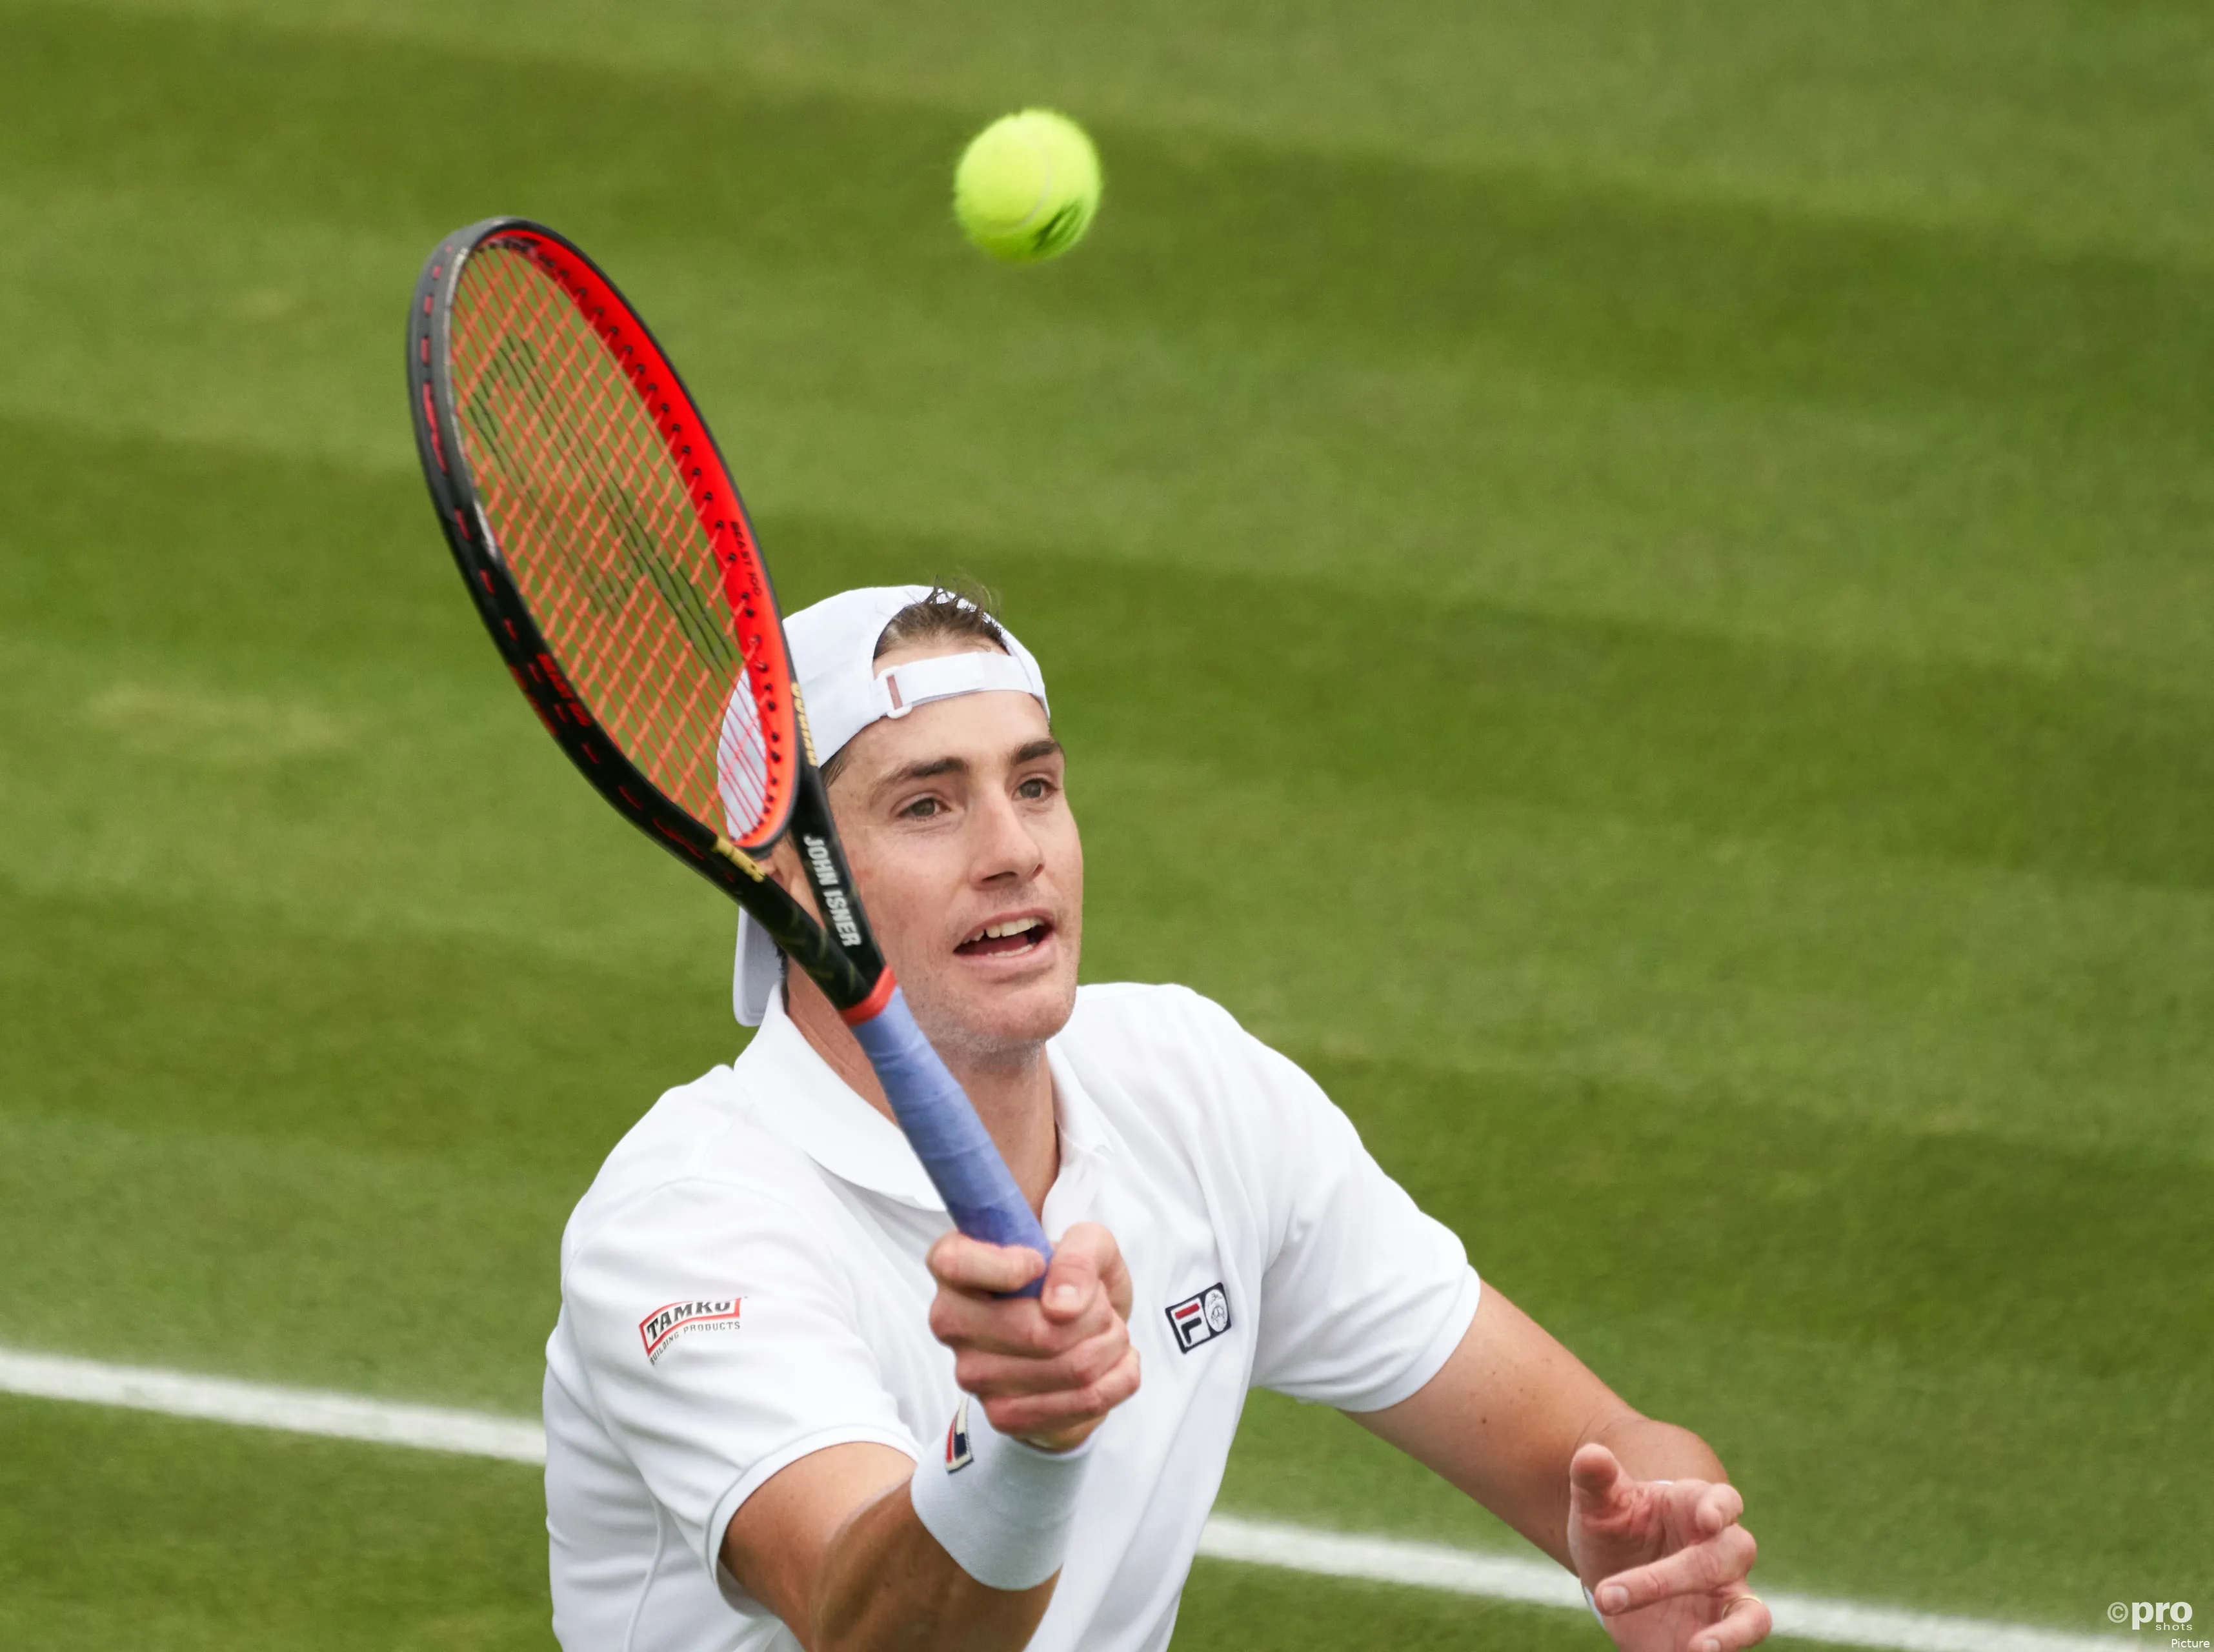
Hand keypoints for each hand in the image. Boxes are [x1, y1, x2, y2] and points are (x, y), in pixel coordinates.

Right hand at [925, 1222, 1139, 1451]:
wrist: (1076, 1336)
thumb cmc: (1071, 1280)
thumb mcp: (1086, 1243)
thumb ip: (1078, 1254)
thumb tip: (1061, 1307)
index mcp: (954, 1266)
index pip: (955, 1263)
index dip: (1007, 1265)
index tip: (1040, 1262)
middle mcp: (951, 1322)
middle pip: (1039, 1331)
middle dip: (1096, 1315)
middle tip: (1103, 1306)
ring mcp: (972, 1375)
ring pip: (1070, 1368)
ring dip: (1111, 1345)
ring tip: (1111, 1332)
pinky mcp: (1002, 1415)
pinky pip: (1083, 1402)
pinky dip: (1119, 1379)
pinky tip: (1117, 1361)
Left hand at [1567, 1444, 1769, 1651]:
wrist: (1610, 1570)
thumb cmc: (1613, 1526)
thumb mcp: (1597, 1502)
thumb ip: (1594, 1479)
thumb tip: (1590, 1455)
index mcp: (1695, 1505)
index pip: (1723, 1500)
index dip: (1719, 1508)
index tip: (1707, 1519)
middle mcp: (1721, 1550)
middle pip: (1721, 1559)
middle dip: (1669, 1578)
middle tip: (1609, 1597)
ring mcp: (1724, 1595)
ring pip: (1752, 1615)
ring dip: (1733, 1634)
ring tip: (1699, 1650)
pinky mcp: (1718, 1631)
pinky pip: (1736, 1643)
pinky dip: (1723, 1650)